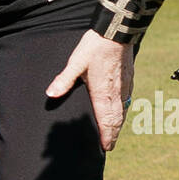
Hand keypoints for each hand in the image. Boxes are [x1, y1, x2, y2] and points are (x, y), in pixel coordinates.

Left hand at [45, 28, 133, 150]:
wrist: (116, 31)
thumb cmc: (95, 47)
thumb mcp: (76, 63)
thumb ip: (64, 80)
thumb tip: (50, 94)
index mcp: (102, 93)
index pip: (106, 120)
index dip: (107, 136)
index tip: (106, 148)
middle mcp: (116, 93)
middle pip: (117, 120)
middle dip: (113, 135)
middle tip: (110, 146)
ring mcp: (124, 86)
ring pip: (123, 111)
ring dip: (119, 124)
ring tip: (114, 133)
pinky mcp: (129, 78)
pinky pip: (127, 100)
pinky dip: (123, 111)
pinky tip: (121, 111)